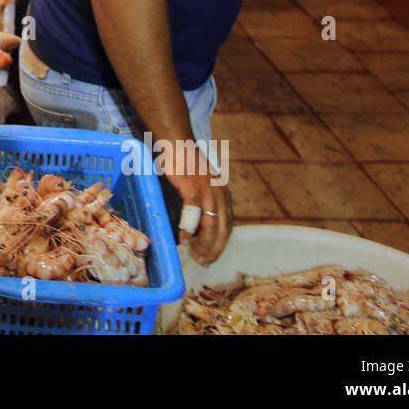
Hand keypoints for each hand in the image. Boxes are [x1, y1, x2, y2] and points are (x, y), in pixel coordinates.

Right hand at [163, 141, 232, 265]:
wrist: (180, 146)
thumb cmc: (188, 167)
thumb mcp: (205, 187)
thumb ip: (206, 205)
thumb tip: (198, 228)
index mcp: (225, 197)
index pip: (228, 227)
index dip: (220, 245)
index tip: (211, 257)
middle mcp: (220, 196)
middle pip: (222, 230)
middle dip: (214, 250)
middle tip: (204, 262)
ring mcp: (208, 192)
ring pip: (210, 226)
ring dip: (203, 245)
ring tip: (196, 256)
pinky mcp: (193, 189)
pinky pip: (193, 214)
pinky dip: (189, 230)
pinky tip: (184, 240)